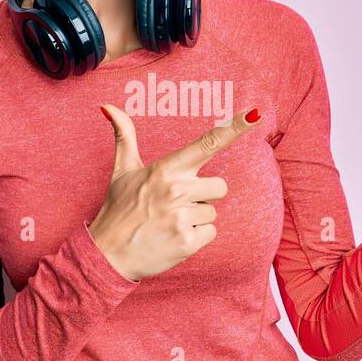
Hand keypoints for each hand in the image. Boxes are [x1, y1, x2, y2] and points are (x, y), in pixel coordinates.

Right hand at [88, 104, 260, 280]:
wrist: (107, 255)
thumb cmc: (118, 210)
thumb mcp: (121, 171)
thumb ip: (124, 136)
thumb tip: (107, 106)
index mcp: (165, 169)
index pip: (207, 144)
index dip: (234, 128)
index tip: (254, 114)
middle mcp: (176, 190)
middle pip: (219, 187)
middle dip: (204, 196)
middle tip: (175, 205)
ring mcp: (181, 217)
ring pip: (212, 212)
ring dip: (196, 219)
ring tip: (169, 223)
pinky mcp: (186, 243)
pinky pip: (210, 233)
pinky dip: (195, 238)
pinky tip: (173, 238)